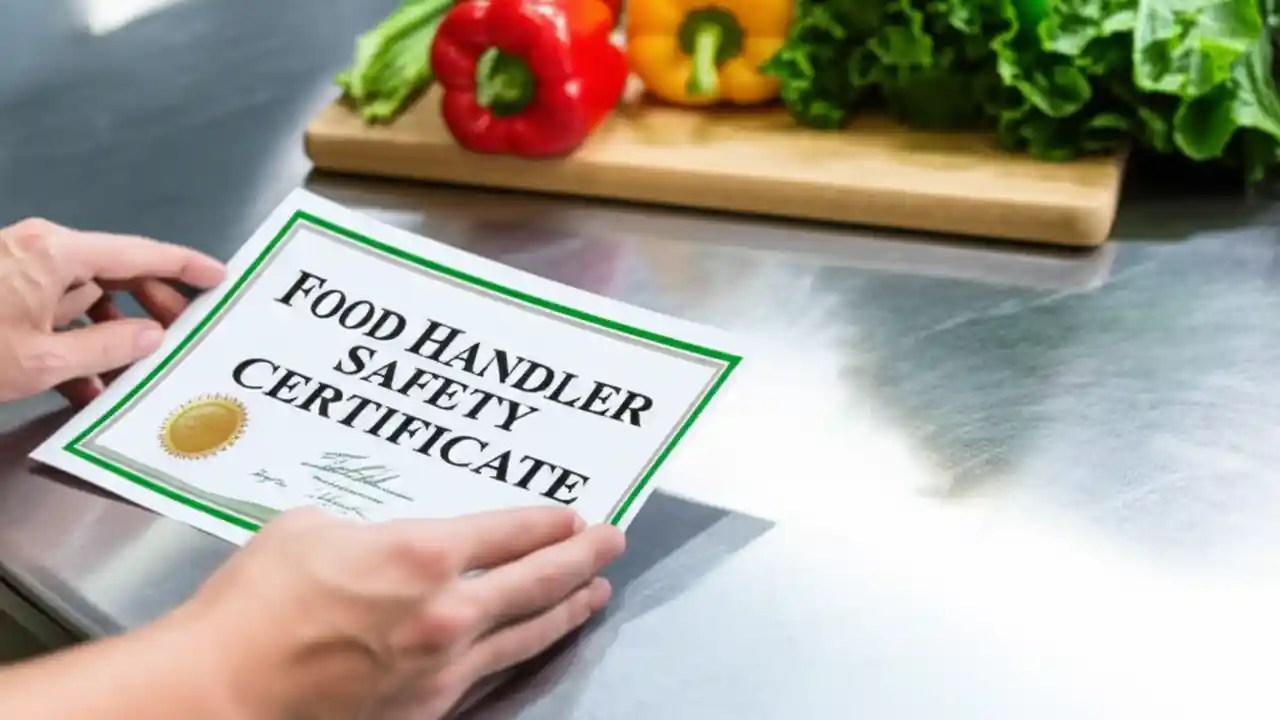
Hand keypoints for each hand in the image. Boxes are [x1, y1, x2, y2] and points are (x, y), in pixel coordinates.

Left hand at [0, 217, 224, 405]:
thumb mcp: (42, 361)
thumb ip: (106, 347)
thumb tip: (154, 336)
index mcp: (56, 254)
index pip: (137, 254)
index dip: (183, 266)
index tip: (218, 277)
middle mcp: (41, 248)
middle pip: (114, 271)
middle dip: (150, 305)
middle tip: (183, 334)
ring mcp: (18, 263)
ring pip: (82, 294)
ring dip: (107, 330)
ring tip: (132, 371)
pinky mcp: (3, 284)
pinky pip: (52, 305)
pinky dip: (72, 335)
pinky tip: (84, 381)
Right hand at [171, 506, 624, 719]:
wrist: (220, 692)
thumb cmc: (254, 604)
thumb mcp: (309, 527)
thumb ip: (363, 527)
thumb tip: (376, 538)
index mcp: (423, 554)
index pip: (512, 531)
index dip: (550, 521)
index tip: (574, 514)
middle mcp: (448, 611)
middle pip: (539, 580)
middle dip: (584, 558)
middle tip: (613, 543)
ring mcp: (443, 668)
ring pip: (527, 633)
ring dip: (567, 609)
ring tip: (596, 594)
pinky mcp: (427, 709)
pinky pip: (489, 675)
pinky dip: (520, 652)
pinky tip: (530, 645)